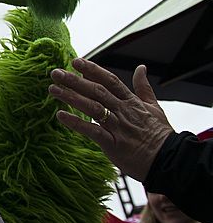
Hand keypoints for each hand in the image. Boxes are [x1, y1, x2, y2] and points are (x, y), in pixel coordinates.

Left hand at [49, 58, 174, 180]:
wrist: (170, 160)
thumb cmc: (160, 135)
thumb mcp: (155, 107)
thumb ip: (143, 88)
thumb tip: (141, 68)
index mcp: (132, 102)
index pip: (110, 81)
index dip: (92, 70)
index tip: (75, 61)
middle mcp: (123, 111)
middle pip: (97, 91)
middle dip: (75, 81)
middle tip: (55, 72)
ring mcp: (118, 127)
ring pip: (92, 108)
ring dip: (71, 97)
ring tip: (53, 89)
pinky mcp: (113, 144)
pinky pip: (92, 131)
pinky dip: (76, 123)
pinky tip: (61, 115)